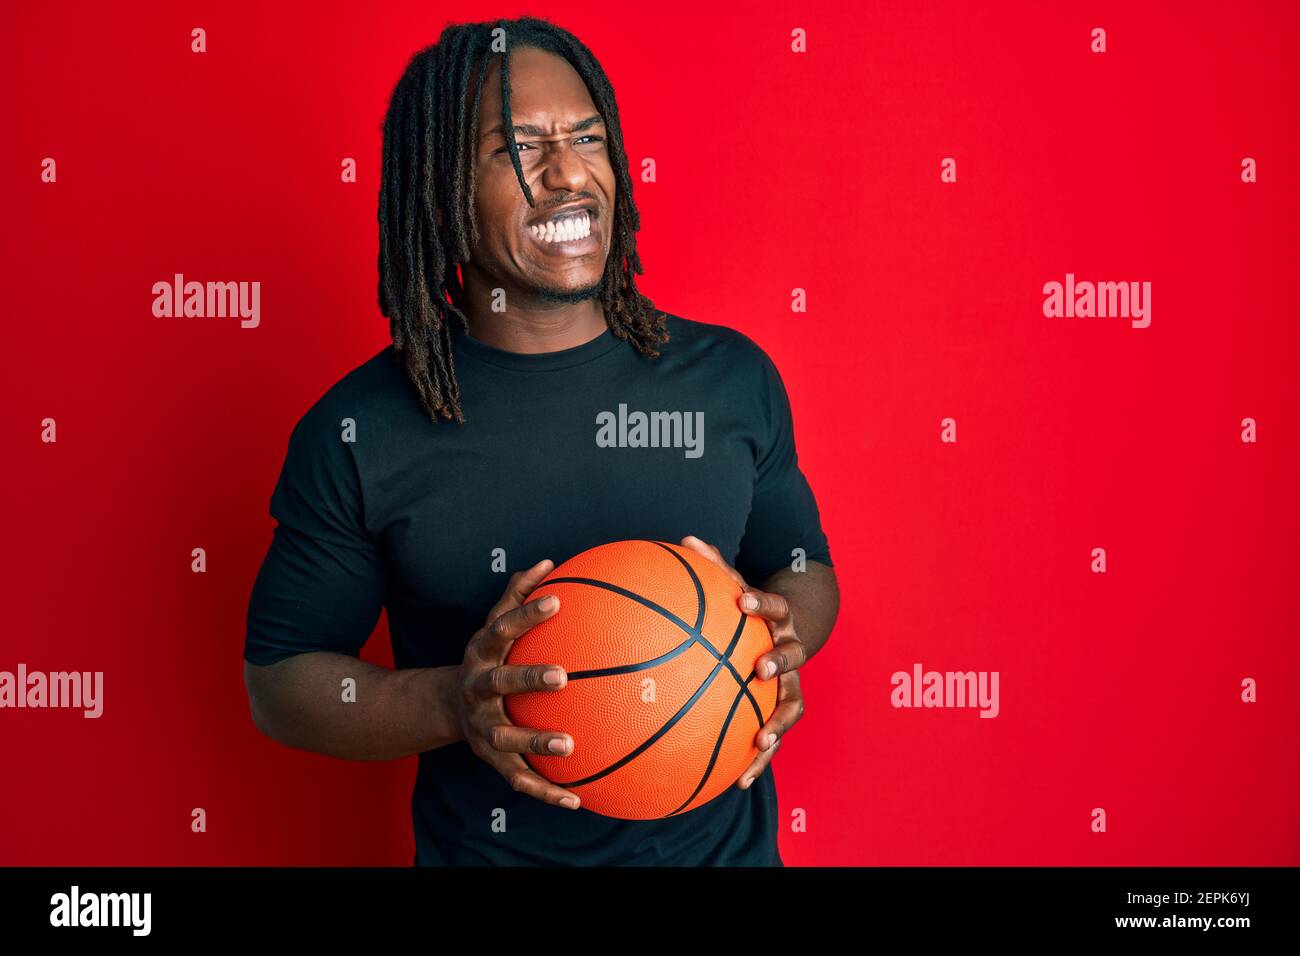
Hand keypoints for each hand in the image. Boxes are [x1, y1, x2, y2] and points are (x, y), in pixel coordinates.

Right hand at [453, 559, 581, 809]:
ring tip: (570, 744)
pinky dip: (546, 790)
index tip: (556, 601)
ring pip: (506, 737)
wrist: (446, 707)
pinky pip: (519, 778)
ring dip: (535, 742)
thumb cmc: (487, 657)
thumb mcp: (493, 625)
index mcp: (481, 652)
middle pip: (499, 683)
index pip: (502, 628)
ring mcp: (483, 727)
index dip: (527, 614)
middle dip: (528, 679)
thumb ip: (517, 594)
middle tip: (562, 676)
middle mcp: (478, 690)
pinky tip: (577, 798)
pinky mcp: (493, 758)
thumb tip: (548, 561)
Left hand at [679, 535, 807, 790]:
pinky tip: (738, 783)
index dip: (760, 603)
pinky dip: (758, 761)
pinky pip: (773, 738)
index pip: (773, 606)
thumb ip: (714, 569)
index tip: (742, 601)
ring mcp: (792, 683)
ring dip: (777, 724)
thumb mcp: (736, 588)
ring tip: (761, 742)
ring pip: (791, 705)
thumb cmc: (748, 614)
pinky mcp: (784, 713)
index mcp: (777, 619)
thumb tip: (686, 538)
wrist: (793, 634)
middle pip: (792, 656)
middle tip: (761, 668)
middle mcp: (791, 650)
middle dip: (779, 662)